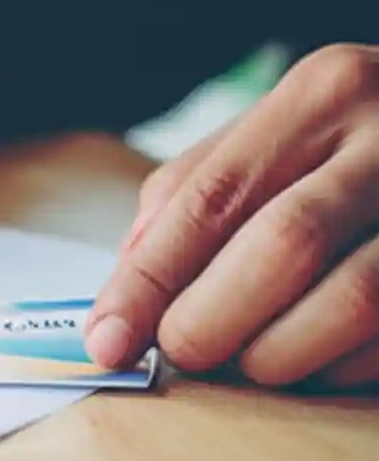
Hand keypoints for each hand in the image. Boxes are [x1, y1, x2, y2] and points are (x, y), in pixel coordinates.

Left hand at [87, 44, 378, 389]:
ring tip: (249, 360)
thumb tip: (125, 282)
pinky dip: (338, 367)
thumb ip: (196, 192)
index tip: (106, 340)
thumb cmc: (354, 143)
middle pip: (280, 247)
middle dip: (211, 321)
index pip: (208, 200)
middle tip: (180, 353)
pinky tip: (317, 358)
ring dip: (278, 353)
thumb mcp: (278, 134)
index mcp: (322, 93)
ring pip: (350, 301)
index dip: (147, 282)